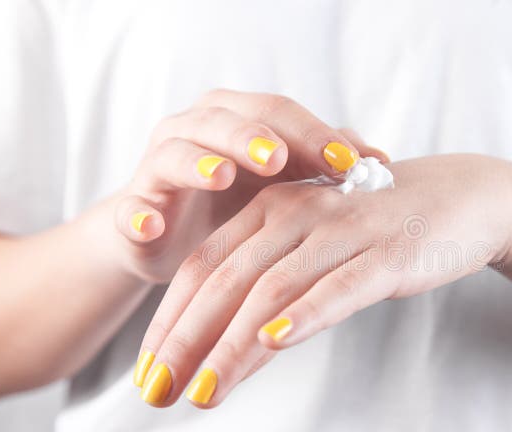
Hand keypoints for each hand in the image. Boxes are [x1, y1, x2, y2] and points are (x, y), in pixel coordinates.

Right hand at [103, 89, 388, 282]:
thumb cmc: (237, 202)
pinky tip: (152, 224)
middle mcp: (196, 130)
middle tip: (282, 157)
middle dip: (255, 138)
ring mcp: (160, 166)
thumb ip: (325, 165)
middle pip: (226, 121)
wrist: (175, 238)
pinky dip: (138, 214)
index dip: (315, 135)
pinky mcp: (135, 206)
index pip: (279, 114)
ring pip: (176, 153)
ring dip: (198, 162)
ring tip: (222, 175)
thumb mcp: (285, 183)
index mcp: (238, 119)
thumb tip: (381, 161)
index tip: (352, 165)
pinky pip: (131, 207)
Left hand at [134, 154, 511, 405]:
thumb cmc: (380, 227)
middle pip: (224, 280)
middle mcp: (297, 214)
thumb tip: (235, 343)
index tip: (147, 371)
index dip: (169, 321)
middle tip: (156, 391)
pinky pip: (338, 287)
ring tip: (202, 392)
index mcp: (271, 208)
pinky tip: (273, 342)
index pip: (204, 267)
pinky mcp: (386, 254)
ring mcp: (342, 233)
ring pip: (271, 290)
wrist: (462, 197)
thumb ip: (276, 280)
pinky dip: (303, 314)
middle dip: (184, 340)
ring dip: (230, 345)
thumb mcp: (318, 245)